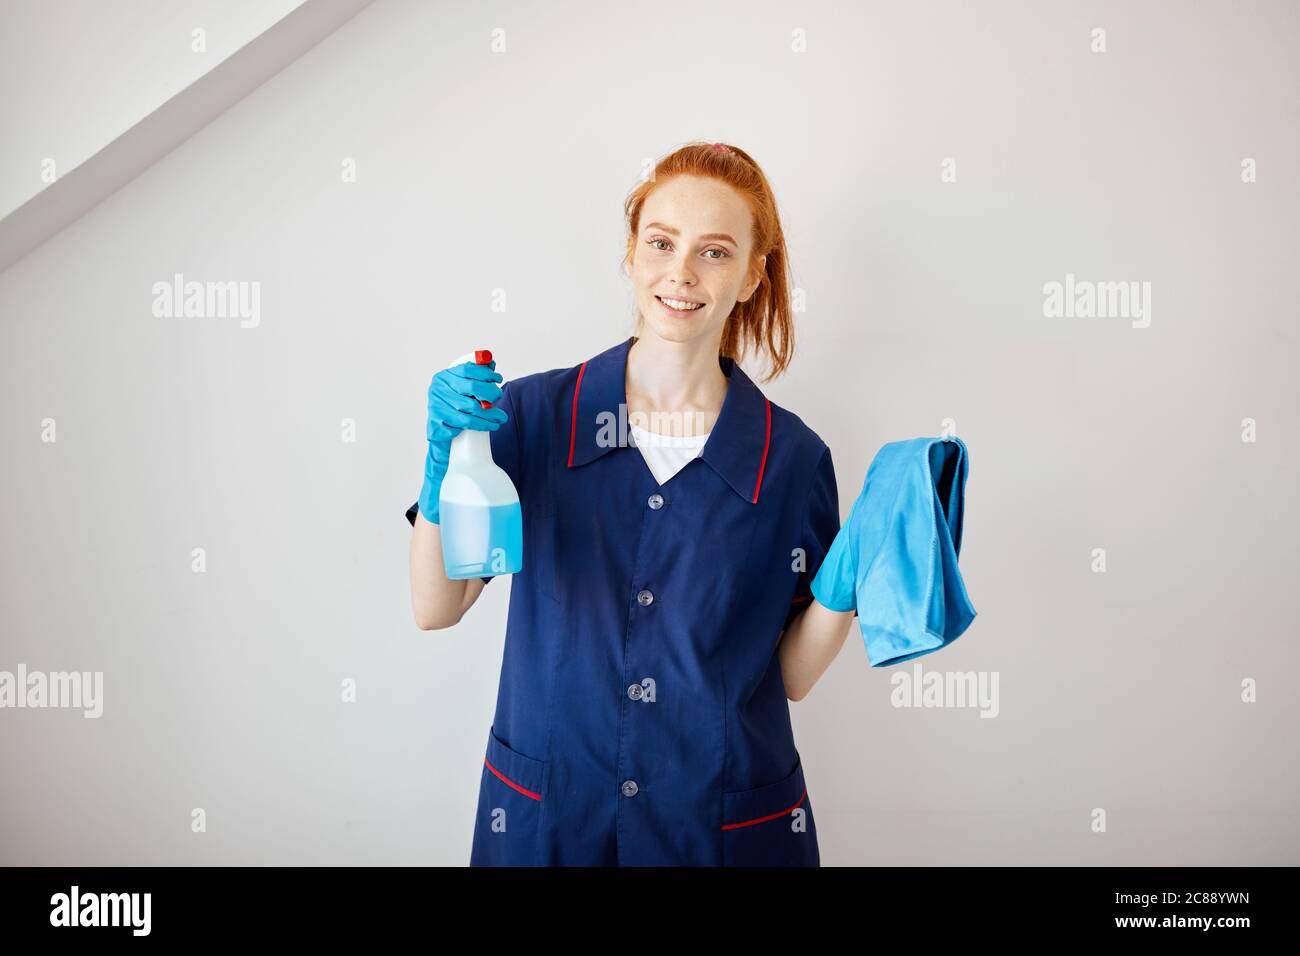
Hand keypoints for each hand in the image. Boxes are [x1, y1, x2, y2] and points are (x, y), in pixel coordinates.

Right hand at [418, 358, 506, 523]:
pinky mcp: (435, 425)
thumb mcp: (464, 391)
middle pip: (470, 390)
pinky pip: (460, 427)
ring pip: (468, 411)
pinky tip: (485, 427)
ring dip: (487, 416)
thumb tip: (490, 361)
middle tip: (501, 400)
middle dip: (489, 395)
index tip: (498, 380)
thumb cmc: (456, 409)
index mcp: (444, 377)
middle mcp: (437, 390)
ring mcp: (435, 408)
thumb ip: (475, 376)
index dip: (485, 373)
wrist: (442, 436)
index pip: (467, 369)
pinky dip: (475, 428)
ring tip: (499, 420)